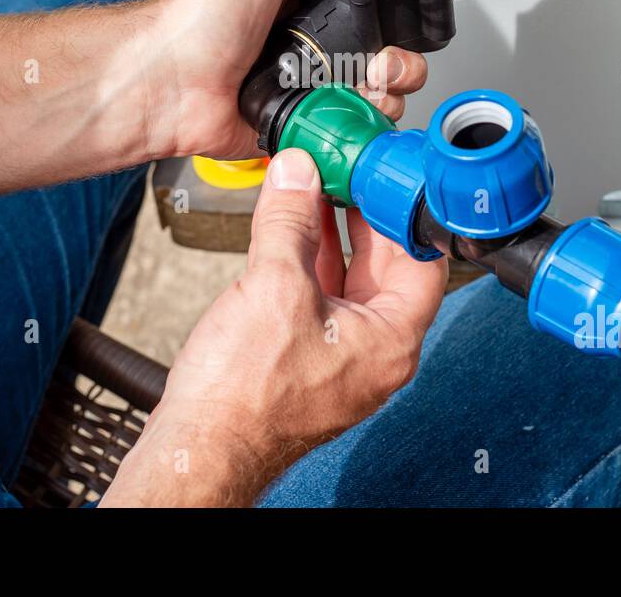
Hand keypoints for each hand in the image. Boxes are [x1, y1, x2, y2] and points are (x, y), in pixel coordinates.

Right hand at [103, 148, 448, 505]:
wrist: (200, 448)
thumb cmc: (244, 397)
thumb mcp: (273, 286)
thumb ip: (289, 222)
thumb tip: (297, 175)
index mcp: (391, 340)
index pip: (419, 258)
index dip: (400, 210)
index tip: (378, 173)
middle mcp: (374, 351)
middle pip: (383, 265)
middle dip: (359, 214)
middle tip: (341, 171)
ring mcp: (340, 356)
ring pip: (347, 279)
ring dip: (328, 232)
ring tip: (310, 186)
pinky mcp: (306, 358)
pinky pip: (318, 296)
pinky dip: (305, 258)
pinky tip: (286, 227)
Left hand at [146, 0, 427, 158]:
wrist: (175, 82)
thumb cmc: (204, 8)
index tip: (402, 2)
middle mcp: (317, 29)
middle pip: (392, 42)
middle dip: (402, 53)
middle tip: (382, 54)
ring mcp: (315, 75)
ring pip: (384, 87)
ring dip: (390, 86)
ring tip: (365, 81)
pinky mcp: (310, 114)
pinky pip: (357, 123)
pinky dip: (364, 118)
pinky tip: (348, 105)